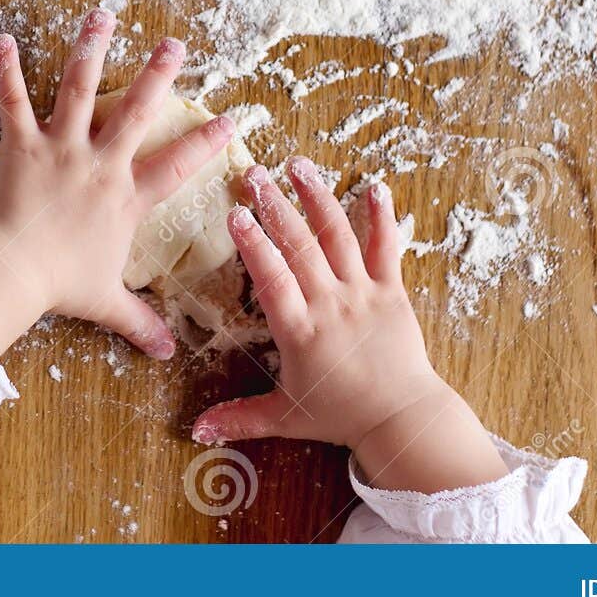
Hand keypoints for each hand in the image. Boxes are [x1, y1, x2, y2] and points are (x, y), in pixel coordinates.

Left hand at [0, 8, 234, 358]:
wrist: (14, 271)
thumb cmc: (59, 285)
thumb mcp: (106, 303)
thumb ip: (138, 322)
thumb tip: (168, 352)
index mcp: (125, 199)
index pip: (175, 168)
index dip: (205, 144)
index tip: (229, 120)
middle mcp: (100, 165)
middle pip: (135, 112)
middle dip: (157, 74)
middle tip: (174, 43)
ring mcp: (61, 149)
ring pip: (79, 89)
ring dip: (91, 49)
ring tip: (102, 14)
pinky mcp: (22, 144)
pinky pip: (14, 100)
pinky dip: (6, 69)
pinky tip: (4, 38)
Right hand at [191, 159, 508, 493]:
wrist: (402, 418)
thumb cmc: (341, 416)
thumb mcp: (284, 417)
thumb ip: (239, 418)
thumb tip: (195, 431)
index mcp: (300, 332)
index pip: (272, 280)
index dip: (254, 246)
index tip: (235, 214)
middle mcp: (330, 306)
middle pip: (300, 247)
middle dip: (274, 206)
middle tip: (254, 174)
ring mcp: (362, 294)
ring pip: (338, 237)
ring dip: (317, 198)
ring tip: (298, 165)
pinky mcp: (391, 291)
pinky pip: (386, 248)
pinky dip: (382, 217)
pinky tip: (376, 186)